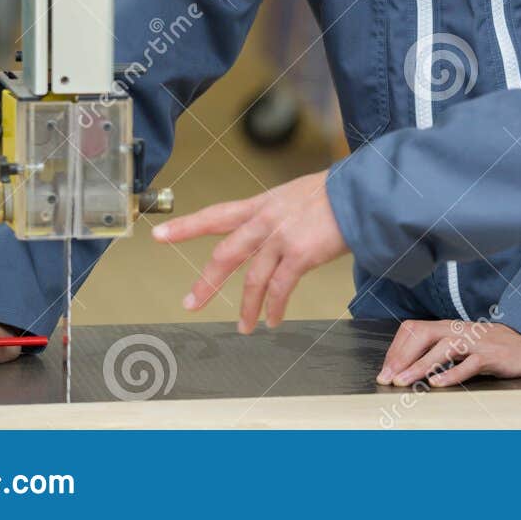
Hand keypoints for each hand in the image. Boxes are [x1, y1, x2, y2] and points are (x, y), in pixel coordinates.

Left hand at [153, 169, 345, 332]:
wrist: (360, 193)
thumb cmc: (335, 194)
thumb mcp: (295, 196)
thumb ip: (276, 215)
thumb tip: (269, 233)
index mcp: (262, 204)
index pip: (216, 215)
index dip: (186, 227)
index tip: (159, 235)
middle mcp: (266, 220)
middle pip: (225, 255)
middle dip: (206, 283)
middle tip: (191, 303)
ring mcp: (281, 238)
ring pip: (252, 279)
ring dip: (247, 308)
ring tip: (244, 326)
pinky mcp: (300, 255)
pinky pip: (280, 289)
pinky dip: (274, 308)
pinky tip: (273, 319)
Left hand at [377, 319, 520, 386]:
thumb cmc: (495, 349)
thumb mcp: (463, 347)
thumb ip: (440, 354)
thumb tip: (407, 371)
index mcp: (449, 327)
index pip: (415, 329)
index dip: (397, 349)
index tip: (384, 371)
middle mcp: (459, 330)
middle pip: (424, 334)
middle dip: (402, 356)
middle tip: (388, 377)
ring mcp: (477, 341)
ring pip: (443, 348)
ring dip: (420, 366)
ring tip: (404, 381)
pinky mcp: (493, 355)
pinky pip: (470, 363)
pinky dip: (452, 373)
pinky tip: (438, 384)